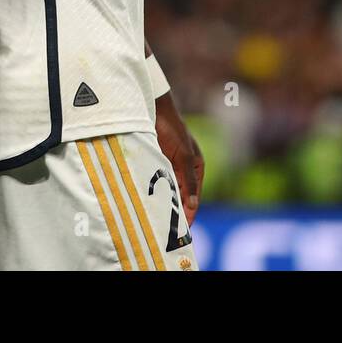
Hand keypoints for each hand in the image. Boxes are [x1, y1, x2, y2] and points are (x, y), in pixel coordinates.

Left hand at [155, 93, 203, 225]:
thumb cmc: (172, 129)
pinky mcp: (154, 163)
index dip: (189, 214)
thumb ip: (188, 181)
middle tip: (166, 233)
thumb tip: (192, 206)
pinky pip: (155, 183)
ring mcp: (168, 166)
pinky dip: (152, 194)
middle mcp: (183, 169)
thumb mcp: (184, 156)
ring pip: (167, 191)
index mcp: (196, 167)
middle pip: (180, 196)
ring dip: (162, 204)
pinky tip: (145, 205)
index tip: (182, 232)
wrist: (152, 109)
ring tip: (155, 223)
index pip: (194, 197)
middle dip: (174, 212)